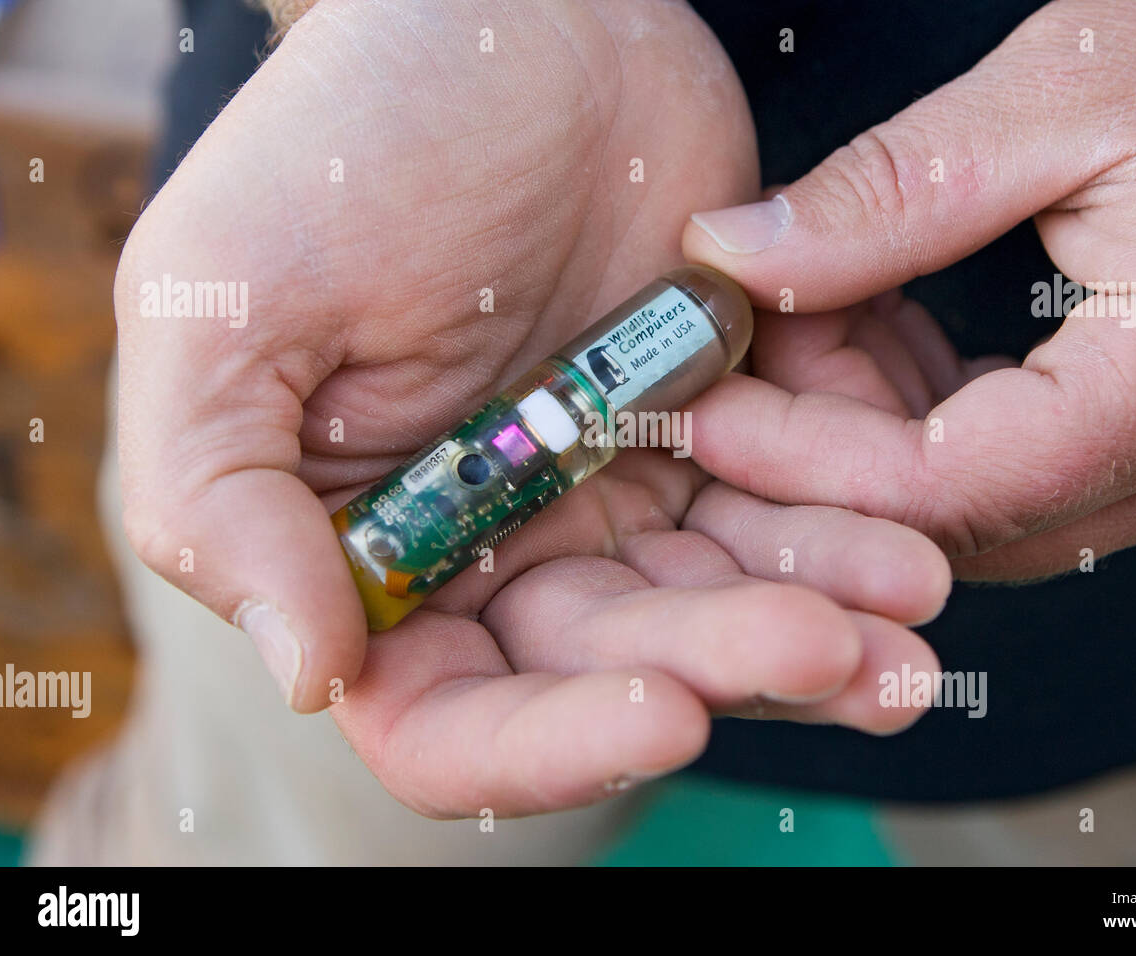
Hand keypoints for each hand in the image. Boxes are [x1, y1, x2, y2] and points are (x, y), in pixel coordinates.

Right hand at [114, 0, 946, 816]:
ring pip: (718, 610)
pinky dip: (848, 533)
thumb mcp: (227, 308)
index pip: (443, 721)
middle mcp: (495, 544)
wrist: (517, 14)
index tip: (664, 711)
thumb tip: (310, 676)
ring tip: (906, 613)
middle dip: (725, 668)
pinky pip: (788, 510)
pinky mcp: (712, 429)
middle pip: (611, 671)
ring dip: (817, 626)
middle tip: (835, 644)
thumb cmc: (350, 143)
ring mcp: (611, 490)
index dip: (548, 749)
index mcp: (374, 547)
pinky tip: (912, 541)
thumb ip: (223, 504)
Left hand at [683, 0, 1135, 579]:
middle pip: (963, 522)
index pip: (949, 488)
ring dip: (880, 442)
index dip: (801, 463)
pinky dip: (949, 428)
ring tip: (815, 326)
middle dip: (825, 456)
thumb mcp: (1065, 91)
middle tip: (744, 357)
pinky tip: (898, 340)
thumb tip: (729, 258)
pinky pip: (1042, 478)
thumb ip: (886, 197)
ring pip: (996, 513)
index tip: (700, 411)